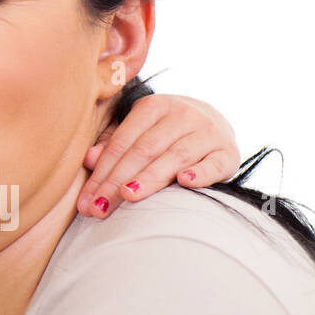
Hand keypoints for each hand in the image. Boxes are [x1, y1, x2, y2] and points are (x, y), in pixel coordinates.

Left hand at [77, 94, 239, 217]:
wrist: (214, 121)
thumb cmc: (164, 131)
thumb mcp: (138, 129)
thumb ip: (113, 143)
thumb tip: (89, 160)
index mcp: (153, 107)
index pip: (122, 143)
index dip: (102, 172)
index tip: (86, 201)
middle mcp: (182, 115)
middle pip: (143, 151)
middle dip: (117, 182)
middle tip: (98, 208)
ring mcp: (207, 132)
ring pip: (174, 157)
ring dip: (149, 178)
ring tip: (128, 196)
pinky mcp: (228, 152)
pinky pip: (214, 164)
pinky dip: (201, 172)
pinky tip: (185, 182)